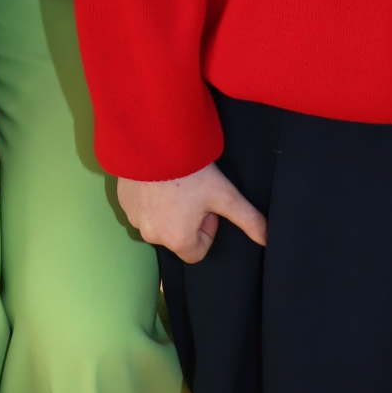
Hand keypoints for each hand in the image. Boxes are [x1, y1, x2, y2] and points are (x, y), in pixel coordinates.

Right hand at [117, 162, 267, 263]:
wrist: (152, 140)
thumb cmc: (191, 171)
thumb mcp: (225, 194)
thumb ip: (249, 219)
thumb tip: (269, 240)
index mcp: (176, 240)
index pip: (197, 251)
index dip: (207, 229)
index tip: (206, 204)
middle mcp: (151, 235)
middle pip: (176, 236)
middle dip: (186, 218)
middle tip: (192, 190)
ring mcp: (133, 218)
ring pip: (157, 221)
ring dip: (167, 208)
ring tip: (175, 181)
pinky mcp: (122, 201)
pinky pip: (140, 207)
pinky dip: (149, 197)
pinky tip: (158, 176)